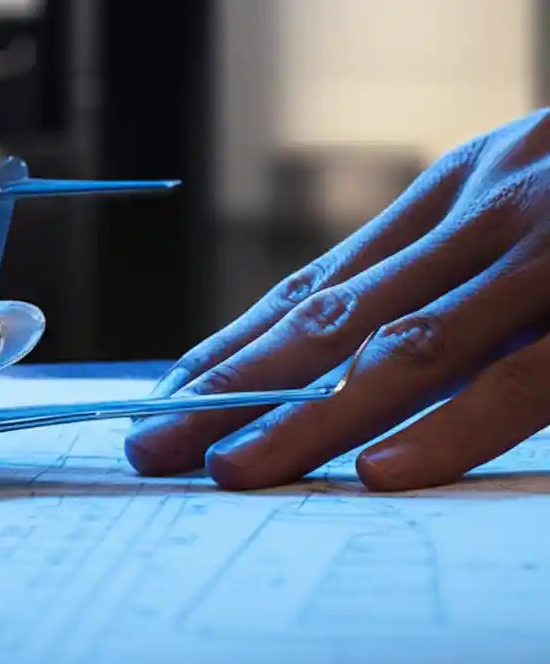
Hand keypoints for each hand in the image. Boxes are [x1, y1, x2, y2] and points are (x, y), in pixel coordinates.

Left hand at [126, 108, 549, 490]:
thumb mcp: (539, 196)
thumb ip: (463, 264)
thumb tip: (374, 344)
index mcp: (455, 191)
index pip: (319, 284)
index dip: (236, 346)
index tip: (169, 394)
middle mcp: (482, 215)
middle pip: (331, 319)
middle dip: (230, 390)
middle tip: (153, 444)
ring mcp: (545, 259)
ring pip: (400, 351)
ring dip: (306, 417)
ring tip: (228, 467)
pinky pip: (515, 383)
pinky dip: (445, 431)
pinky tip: (377, 472)